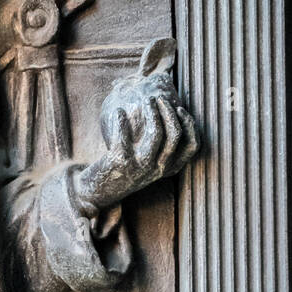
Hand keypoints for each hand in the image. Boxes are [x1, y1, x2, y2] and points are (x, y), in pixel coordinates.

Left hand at [72, 96, 198, 218]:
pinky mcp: (120, 162)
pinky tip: (119, 112)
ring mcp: (140, 166)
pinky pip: (124, 135)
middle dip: (169, 111)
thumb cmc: (126, 171)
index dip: (189, 124)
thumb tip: (170, 111)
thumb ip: (161, 147)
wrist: (99, 193)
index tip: (178, 108)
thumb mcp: (149, 163)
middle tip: (158, 98)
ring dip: (152, 111)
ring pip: (156, 132)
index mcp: (168, 169)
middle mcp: (157, 169)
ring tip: (146, 100)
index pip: (192, 146)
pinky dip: (121, 119)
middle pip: (175, 134)